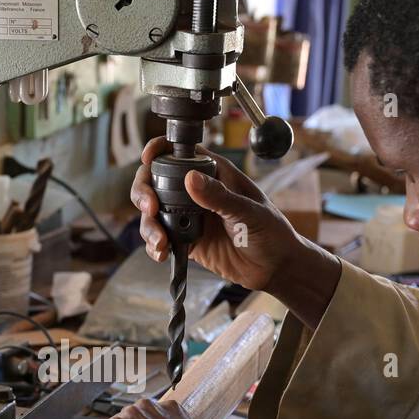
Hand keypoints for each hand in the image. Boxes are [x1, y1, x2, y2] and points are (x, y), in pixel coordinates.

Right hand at [130, 137, 341, 324]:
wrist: (275, 268)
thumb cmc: (271, 232)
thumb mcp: (249, 211)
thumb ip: (219, 196)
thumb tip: (190, 178)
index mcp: (214, 173)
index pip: (180, 152)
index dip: (159, 150)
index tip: (148, 159)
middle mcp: (197, 192)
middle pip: (156, 182)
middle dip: (144, 193)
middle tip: (150, 209)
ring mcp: (189, 217)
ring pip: (154, 214)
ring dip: (148, 226)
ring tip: (160, 242)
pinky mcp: (186, 241)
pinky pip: (162, 239)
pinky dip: (155, 246)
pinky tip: (161, 253)